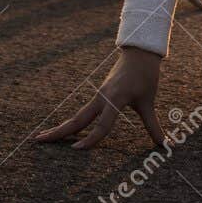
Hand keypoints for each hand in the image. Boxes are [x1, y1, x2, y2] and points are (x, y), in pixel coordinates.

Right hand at [34, 47, 164, 150]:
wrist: (139, 52)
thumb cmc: (145, 76)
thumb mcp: (149, 101)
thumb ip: (153, 125)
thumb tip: (164, 145)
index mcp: (115, 99)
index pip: (102, 124)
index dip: (91, 138)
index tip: (77, 150)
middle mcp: (102, 98)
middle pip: (77, 119)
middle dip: (58, 132)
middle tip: (37, 141)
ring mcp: (98, 96)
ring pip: (76, 116)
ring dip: (60, 128)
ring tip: (41, 138)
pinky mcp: (99, 96)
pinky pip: (82, 113)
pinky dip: (71, 123)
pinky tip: (62, 131)